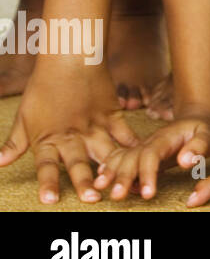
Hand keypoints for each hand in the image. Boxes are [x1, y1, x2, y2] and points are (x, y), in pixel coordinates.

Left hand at [0, 67, 137, 204]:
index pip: (47, 166)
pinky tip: (144, 158)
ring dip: (113, 169)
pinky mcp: (112, 116)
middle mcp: (73, 135)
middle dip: (85, 182)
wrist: (71, 58)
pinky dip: (134, 147)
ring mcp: (95, 126)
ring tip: (123, 184)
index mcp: (49, 138)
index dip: (48, 183)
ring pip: (105, 152)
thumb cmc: (44, 86)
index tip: (49, 200)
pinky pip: (125, 135)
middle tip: (92, 198)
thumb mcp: (25, 116)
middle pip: (79, 163)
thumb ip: (15, 144)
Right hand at [94, 110, 209, 200]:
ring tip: (100, 188)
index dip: (148, 174)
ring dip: (111, 173)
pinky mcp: (141, 152)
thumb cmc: (204, 130)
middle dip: (124, 177)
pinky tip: (101, 178)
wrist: (196, 118)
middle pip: (132, 158)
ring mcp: (143, 146)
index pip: (152, 155)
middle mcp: (150, 142)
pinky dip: (110, 167)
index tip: (148, 194)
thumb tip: (185, 161)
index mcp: (166, 138)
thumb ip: (199, 146)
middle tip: (116, 196)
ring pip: (123, 158)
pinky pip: (121, 158)